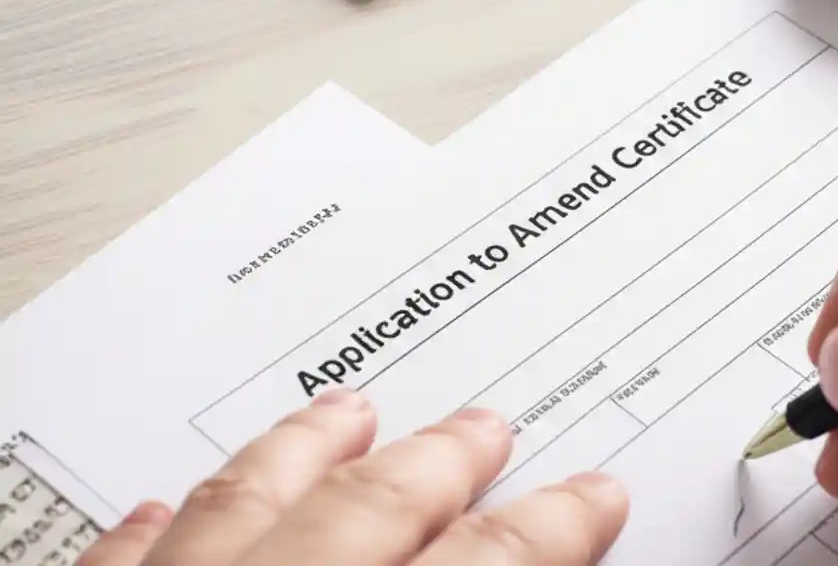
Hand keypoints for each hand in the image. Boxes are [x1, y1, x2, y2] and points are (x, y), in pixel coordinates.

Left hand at [78, 393, 627, 565]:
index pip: (491, 565)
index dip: (556, 525)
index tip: (594, 496)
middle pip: (377, 509)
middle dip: (443, 461)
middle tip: (487, 425)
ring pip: (247, 503)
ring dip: (305, 452)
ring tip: (347, 409)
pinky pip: (123, 565)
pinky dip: (151, 533)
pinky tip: (161, 501)